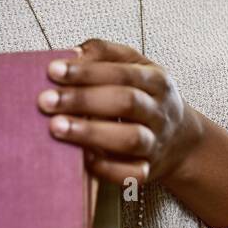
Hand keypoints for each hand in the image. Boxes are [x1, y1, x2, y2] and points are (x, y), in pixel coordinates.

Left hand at [36, 38, 202, 187]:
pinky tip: (83, 160)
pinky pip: (131, 174)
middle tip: (46, 101)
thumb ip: (105, 54)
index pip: (122, 72)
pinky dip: (107, 169)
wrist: (181, 140)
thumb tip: (71, 53)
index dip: (87, 71)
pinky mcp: (148, 170)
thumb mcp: (135, 67)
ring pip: (130, 138)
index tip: (53, 71)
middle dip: (83, 100)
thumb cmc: (146, 97)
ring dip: (91, 132)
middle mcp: (158, 111)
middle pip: (126, 102)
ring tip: (56, 127)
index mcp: (156, 80)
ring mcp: (155, 142)